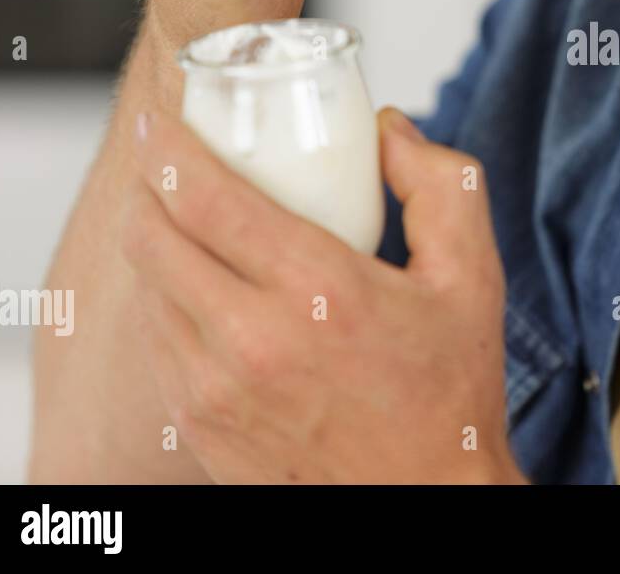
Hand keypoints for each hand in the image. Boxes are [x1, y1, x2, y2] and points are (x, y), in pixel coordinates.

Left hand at [120, 107, 524, 483]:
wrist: (423, 501)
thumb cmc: (449, 392)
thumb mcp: (473, 276)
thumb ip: (440, 184)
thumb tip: (386, 128)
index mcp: (320, 293)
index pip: (205, 199)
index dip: (168, 147)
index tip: (159, 118)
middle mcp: (252, 342)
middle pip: (154, 237)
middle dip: (150, 185)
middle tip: (169, 160)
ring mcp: (215, 391)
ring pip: (146, 289)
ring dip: (155, 242)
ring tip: (184, 219)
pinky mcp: (198, 426)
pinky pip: (155, 341)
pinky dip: (163, 300)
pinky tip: (198, 287)